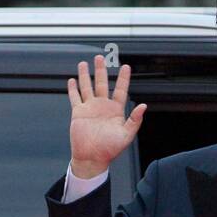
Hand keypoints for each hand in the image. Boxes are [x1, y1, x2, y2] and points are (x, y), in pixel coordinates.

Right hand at [67, 54, 146, 174]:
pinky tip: (72, 80)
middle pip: (102, 84)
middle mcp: (103, 107)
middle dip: (102, 70)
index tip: (126, 66)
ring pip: (87, 87)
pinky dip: (73, 89)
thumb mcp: (126, 135)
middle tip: (100, 58)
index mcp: (116, 111)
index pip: (121, 90)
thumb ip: (135, 120)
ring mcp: (90, 108)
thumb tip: (144, 106)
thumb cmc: (110, 150)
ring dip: (86, 75)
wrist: (92, 158)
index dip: (124, 79)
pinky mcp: (78, 112)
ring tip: (84, 63)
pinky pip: (75, 97)